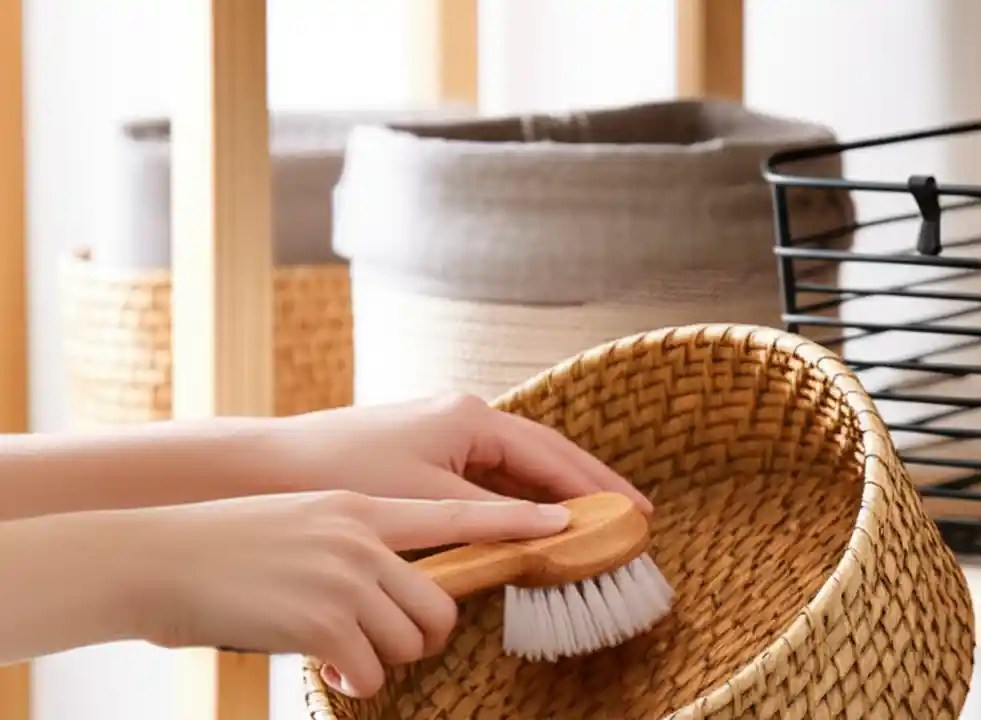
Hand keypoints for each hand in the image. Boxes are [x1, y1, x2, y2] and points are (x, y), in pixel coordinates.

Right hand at [125, 491, 571, 697]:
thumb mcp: (306, 523)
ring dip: (383, 660)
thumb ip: (360, 543)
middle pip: (443, 604)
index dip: (517, 524)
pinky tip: (325, 669)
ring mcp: (343, 576)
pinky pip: (371, 671)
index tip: (567, 524)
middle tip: (383, 641)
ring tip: (343, 653)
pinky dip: (354, 681)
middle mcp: (362, 536)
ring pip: (412, 641)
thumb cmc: (228, 547)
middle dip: (424, 635)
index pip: (458, 514)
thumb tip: (399, 586)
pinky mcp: (322, 619)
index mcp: (362, 508)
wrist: (158, 555)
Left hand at [266, 394, 652, 511]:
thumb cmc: (345, 474)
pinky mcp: (431, 450)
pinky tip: (538, 520)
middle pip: (546, 452)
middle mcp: (466, 415)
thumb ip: (495, 515)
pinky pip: (493, 474)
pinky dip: (521, 497)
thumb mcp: (427, 501)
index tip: (635, 511)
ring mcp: (449, 430)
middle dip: (591, 484)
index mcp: (471, 417)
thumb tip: (555, 529)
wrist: (273, 468)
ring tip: (598, 520)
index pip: (553, 455)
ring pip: (521, 463)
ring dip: (558, 491)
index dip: (597, 486)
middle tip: (634, 514)